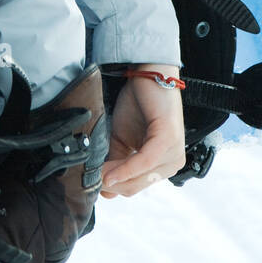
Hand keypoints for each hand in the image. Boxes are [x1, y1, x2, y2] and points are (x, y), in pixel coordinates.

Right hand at [100, 64, 185, 198]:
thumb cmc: (138, 103)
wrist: (149, 74)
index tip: (90, 184)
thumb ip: (116, 161)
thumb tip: (103, 187)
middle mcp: (171, 163)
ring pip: (139, 177)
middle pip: (136, 186)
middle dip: (111, 185)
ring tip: (94, 175)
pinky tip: (107, 173)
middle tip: (88, 180)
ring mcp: (173, 153)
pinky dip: (125, 168)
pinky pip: (144, 161)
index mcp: (162, 165)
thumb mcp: (122, 139)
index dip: (111, 188)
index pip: (134, 187)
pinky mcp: (168, 141)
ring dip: (114, 178)